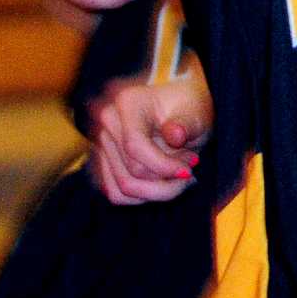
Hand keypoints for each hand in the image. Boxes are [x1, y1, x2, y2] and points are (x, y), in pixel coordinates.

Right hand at [89, 73, 211, 205]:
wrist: (182, 110)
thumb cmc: (191, 109)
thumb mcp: (197, 112)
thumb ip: (187, 124)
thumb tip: (176, 136)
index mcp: (128, 102)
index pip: (135, 146)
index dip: (163, 166)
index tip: (189, 171)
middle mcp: (106, 123)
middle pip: (130, 172)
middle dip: (165, 180)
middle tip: (189, 171)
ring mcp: (99, 145)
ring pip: (122, 190)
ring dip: (157, 191)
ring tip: (179, 177)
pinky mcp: (100, 165)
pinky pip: (117, 195)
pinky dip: (144, 195)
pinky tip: (164, 181)